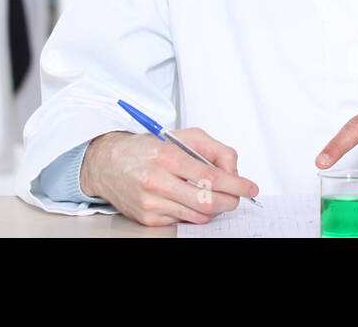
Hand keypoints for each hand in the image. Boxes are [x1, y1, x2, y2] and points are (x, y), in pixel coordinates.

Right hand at [78, 128, 259, 225]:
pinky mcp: (147, 218)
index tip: (250, 187)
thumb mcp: (183, 136)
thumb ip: (214, 150)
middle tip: (238, 196)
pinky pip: (183, 221)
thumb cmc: (147, 148)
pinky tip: (191, 200)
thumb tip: (234, 172)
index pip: (210, 177)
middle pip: (207, 201)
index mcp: (167, 156)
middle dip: (230, 201)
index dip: (236, 184)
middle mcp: (157, 181)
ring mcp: (151, 203)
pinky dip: (195, 212)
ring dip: (215, 208)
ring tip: (217, 197)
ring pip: (198, 215)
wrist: (107, 163)